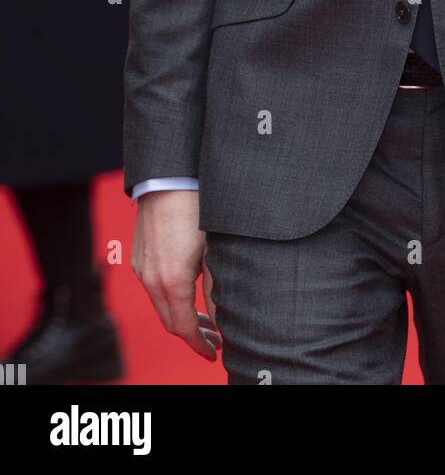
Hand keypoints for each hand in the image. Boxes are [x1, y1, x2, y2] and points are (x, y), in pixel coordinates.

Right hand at [131, 189, 220, 360]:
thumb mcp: (215, 250)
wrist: (169, 176)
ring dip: (181, 315)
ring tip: (206, 319)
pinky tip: (187, 292)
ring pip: (160, 305)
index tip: (214, 352)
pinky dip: (169, 298)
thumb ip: (216, 287)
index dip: (199, 344)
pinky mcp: (139, 256)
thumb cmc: (198, 208)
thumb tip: (221, 315)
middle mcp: (150, 279)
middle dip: (192, 335)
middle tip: (215, 339)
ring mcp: (142, 268)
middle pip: (169, 321)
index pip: (183, 328)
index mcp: (172, 282)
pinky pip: (152, 287)